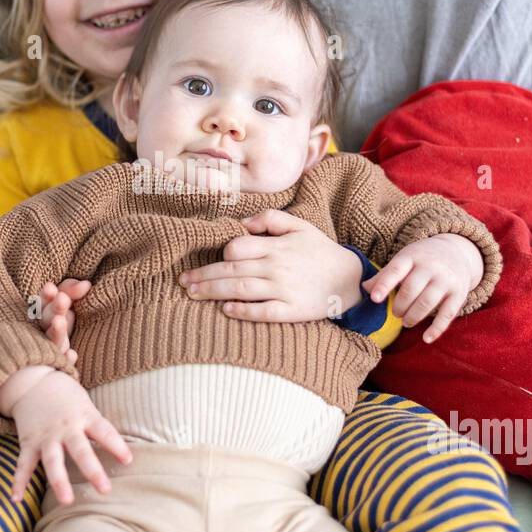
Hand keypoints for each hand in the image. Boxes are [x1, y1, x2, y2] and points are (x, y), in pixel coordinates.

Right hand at [4, 368, 132, 505]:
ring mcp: (46, 436)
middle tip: (105, 490)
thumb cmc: (68, 399)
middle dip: (92, 470)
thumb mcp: (87, 406)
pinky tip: (15, 499)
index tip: (128, 460)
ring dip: (59, 481)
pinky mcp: (28, 442)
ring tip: (67, 501)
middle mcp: (66, 427)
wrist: (34, 382)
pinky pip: (23, 464)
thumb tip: (124, 450)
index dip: (117, 446)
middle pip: (81, 450)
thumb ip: (99, 428)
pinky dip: (18, 481)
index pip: (105, 432)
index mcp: (85, 416)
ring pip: (53, 461)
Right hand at [34, 279, 89, 363]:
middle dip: (54, 309)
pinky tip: (72, 354)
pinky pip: (62, 362)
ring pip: (54, 340)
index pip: (43, 303)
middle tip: (63, 299)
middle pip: (47, 319)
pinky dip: (66, 359)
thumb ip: (73, 290)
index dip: (46, 296)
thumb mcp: (66, 299)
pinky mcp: (61, 362)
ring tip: (59, 322)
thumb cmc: (63, 317)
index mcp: (45, 313)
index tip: (51, 287)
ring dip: (56, 332)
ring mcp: (54, 347)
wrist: (65, 349)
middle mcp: (47, 330)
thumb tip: (86, 284)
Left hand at [177, 209, 363, 321]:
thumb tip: (243, 221)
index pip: (237, 247)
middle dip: (203, 276)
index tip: (210, 261)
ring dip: (212, 292)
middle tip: (182, 281)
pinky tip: (226, 310)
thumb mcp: (300, 226)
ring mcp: (283, 290)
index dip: (221, 254)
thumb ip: (271, 218)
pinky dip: (243, 311)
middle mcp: (276, 267)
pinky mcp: (291, 311)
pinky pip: (262, 312)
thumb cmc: (319, 251)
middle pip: (231, 271)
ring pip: (241, 291)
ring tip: (192, 294)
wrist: (349, 279)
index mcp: (276, 246)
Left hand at [360, 233, 482, 343]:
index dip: (384, 284)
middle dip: (399, 306)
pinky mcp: (459, 293)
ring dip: (413, 316)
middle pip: (411, 289)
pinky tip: (426, 338)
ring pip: (427, 302)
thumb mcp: (404, 259)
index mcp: (412, 256)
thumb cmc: (421, 259)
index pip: (395, 270)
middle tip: (395, 313)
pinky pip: (447, 314)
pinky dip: (436, 329)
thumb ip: (385, 275)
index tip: (375, 299)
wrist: (458, 252)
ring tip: (406, 321)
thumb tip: (364, 289)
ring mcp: (446, 280)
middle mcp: (430, 267)